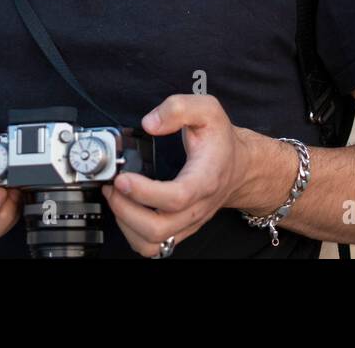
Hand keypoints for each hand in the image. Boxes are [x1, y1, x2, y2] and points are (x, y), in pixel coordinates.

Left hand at [100, 94, 245, 256]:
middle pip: (159, 228)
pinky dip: (132, 233)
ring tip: (116, 197)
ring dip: (126, 224)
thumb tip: (150, 123)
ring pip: (153, 243)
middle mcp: (197, 206)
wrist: (241, 167)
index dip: (145, 192)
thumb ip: (178, 108)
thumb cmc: (221, 141)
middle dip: (126, 210)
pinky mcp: (180, 228)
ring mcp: (188, 222)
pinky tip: (126, 209)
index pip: (177, 197)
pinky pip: (153, 246)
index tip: (123, 178)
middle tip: (114, 185)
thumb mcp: (208, 110)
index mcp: (205, 178)